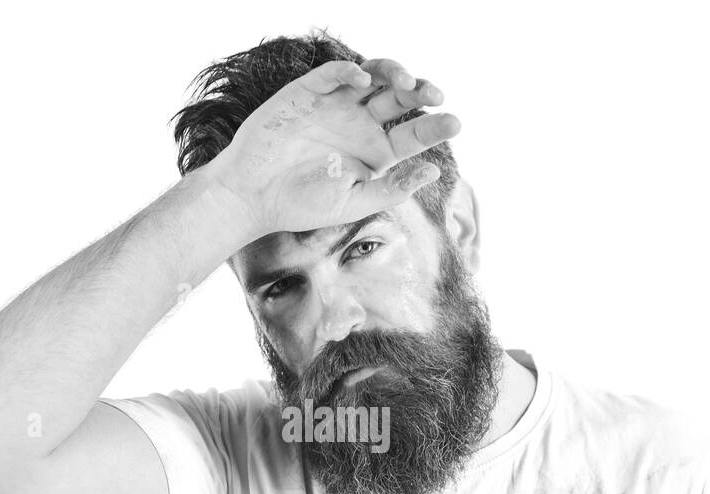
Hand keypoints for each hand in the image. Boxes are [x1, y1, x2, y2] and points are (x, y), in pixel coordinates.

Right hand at [205, 57, 460, 235]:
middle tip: (433, 93)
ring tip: (405, 82)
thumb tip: (434, 171)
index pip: (413, 133)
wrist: (252, 197)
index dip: (436, 125)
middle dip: (419, 90)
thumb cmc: (302, 205)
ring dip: (393, 72)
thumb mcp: (354, 203)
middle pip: (398, 98)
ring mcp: (333, 107)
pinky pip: (332, 74)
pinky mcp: (306, 94)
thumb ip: (394, 189)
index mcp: (374, 153)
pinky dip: (349, 71)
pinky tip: (363, 80)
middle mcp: (358, 126)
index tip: (456, 122)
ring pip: (373, 77)